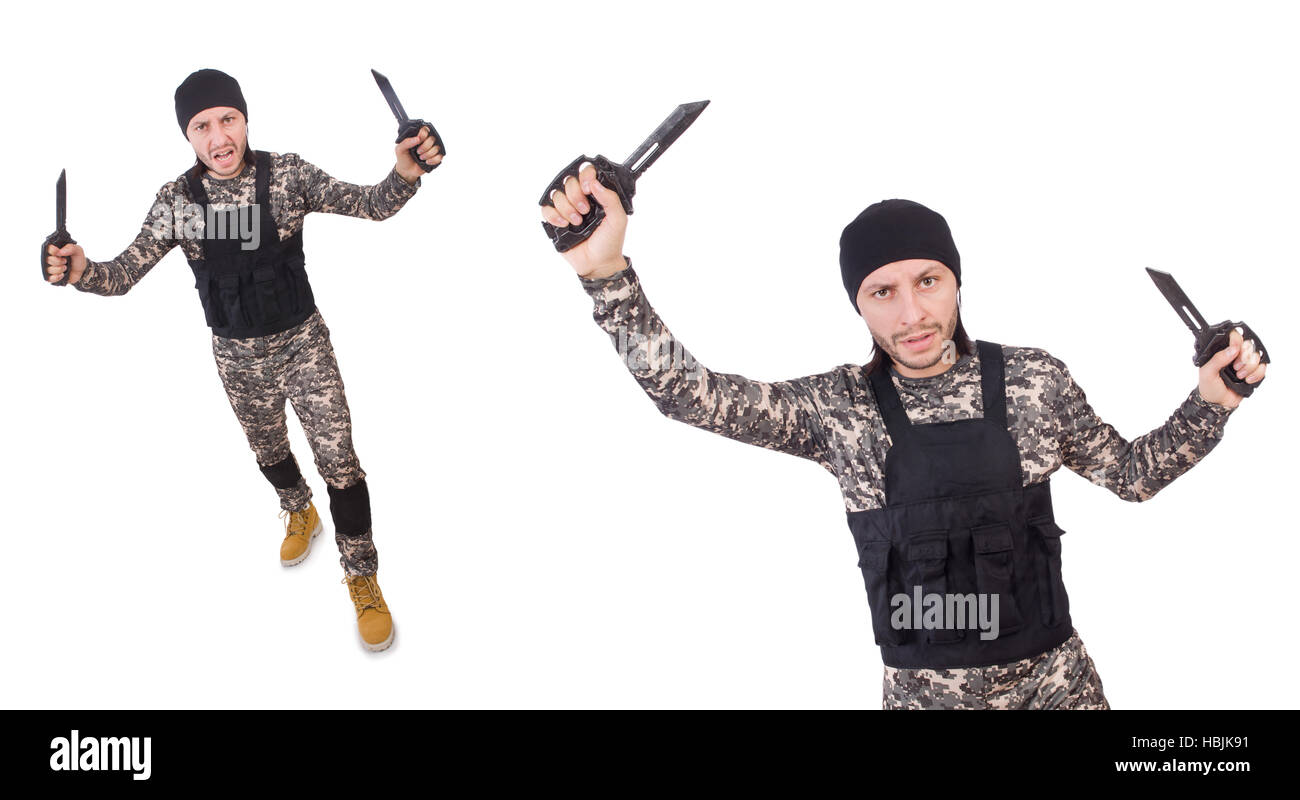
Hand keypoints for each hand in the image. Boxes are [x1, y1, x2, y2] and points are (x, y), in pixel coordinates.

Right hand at [45, 242, 85, 283]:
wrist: (82, 271)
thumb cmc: (78, 259)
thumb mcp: (78, 250)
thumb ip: (71, 247)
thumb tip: (59, 252)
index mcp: (55, 250)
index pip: (47, 248)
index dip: (53, 251)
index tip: (60, 253)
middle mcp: (51, 259)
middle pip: (48, 259)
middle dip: (58, 261)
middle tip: (65, 261)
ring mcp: (51, 268)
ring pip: (49, 269)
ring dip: (59, 269)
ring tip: (66, 268)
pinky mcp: (52, 277)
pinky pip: (49, 278)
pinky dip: (56, 277)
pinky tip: (62, 275)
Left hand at [395, 126, 441, 182]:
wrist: (407, 171)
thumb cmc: (403, 158)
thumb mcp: (400, 149)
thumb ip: (406, 142)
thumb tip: (417, 139)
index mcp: (418, 136)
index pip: (425, 129)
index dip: (423, 135)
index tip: (418, 140)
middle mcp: (426, 141)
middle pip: (432, 139)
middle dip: (425, 147)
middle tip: (418, 152)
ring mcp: (432, 149)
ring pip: (437, 148)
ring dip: (428, 154)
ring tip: (421, 158)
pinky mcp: (436, 157)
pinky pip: (440, 156)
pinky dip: (433, 160)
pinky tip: (427, 162)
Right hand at [540, 161, 628, 278]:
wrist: (598, 263)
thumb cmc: (610, 242)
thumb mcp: (618, 219)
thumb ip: (611, 199)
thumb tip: (595, 183)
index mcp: (596, 194)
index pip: (586, 172)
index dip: (585, 177)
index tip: (589, 189)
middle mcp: (580, 198)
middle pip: (568, 181)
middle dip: (576, 196)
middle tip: (585, 211)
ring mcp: (566, 209)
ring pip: (556, 195)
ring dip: (566, 208)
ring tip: (577, 222)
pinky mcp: (555, 221)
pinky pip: (546, 209)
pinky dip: (554, 216)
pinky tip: (564, 225)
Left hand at [1197, 328, 1265, 408]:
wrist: (1218, 403)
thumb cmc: (1209, 387)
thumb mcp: (1207, 372)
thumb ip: (1217, 359)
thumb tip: (1232, 349)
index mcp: (1222, 351)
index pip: (1234, 337)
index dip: (1237, 341)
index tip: (1235, 350)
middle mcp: (1235, 355)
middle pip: (1249, 345)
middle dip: (1243, 358)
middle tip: (1235, 368)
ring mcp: (1245, 363)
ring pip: (1257, 356)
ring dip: (1249, 368)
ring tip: (1239, 376)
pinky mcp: (1253, 372)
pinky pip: (1263, 367)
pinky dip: (1256, 374)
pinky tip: (1247, 380)